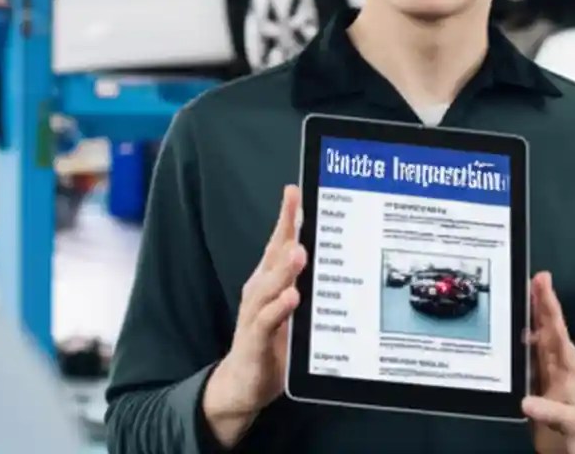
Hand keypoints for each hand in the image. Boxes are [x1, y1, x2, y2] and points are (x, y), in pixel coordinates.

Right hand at [202, 185, 305, 446]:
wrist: (243, 383)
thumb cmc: (272, 341)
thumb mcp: (293, 307)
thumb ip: (306, 282)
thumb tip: (331, 253)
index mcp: (270, 280)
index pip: (279, 242)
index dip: (286, 217)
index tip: (295, 190)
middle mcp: (260, 291)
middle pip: (273, 257)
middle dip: (286, 234)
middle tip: (300, 214)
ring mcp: (254, 315)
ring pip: (268, 287)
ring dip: (283, 270)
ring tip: (299, 254)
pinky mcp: (254, 341)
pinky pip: (266, 322)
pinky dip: (278, 309)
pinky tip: (292, 298)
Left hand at [523, 272, 574, 453]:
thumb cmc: (565, 417)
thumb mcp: (548, 387)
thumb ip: (538, 360)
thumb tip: (525, 330)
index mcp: (559, 370)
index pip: (550, 331)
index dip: (544, 305)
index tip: (537, 278)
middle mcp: (569, 380)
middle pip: (560, 339)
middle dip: (551, 311)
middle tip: (541, 283)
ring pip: (567, 370)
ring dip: (556, 346)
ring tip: (540, 326)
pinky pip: (562, 419)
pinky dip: (547, 410)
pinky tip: (528, 404)